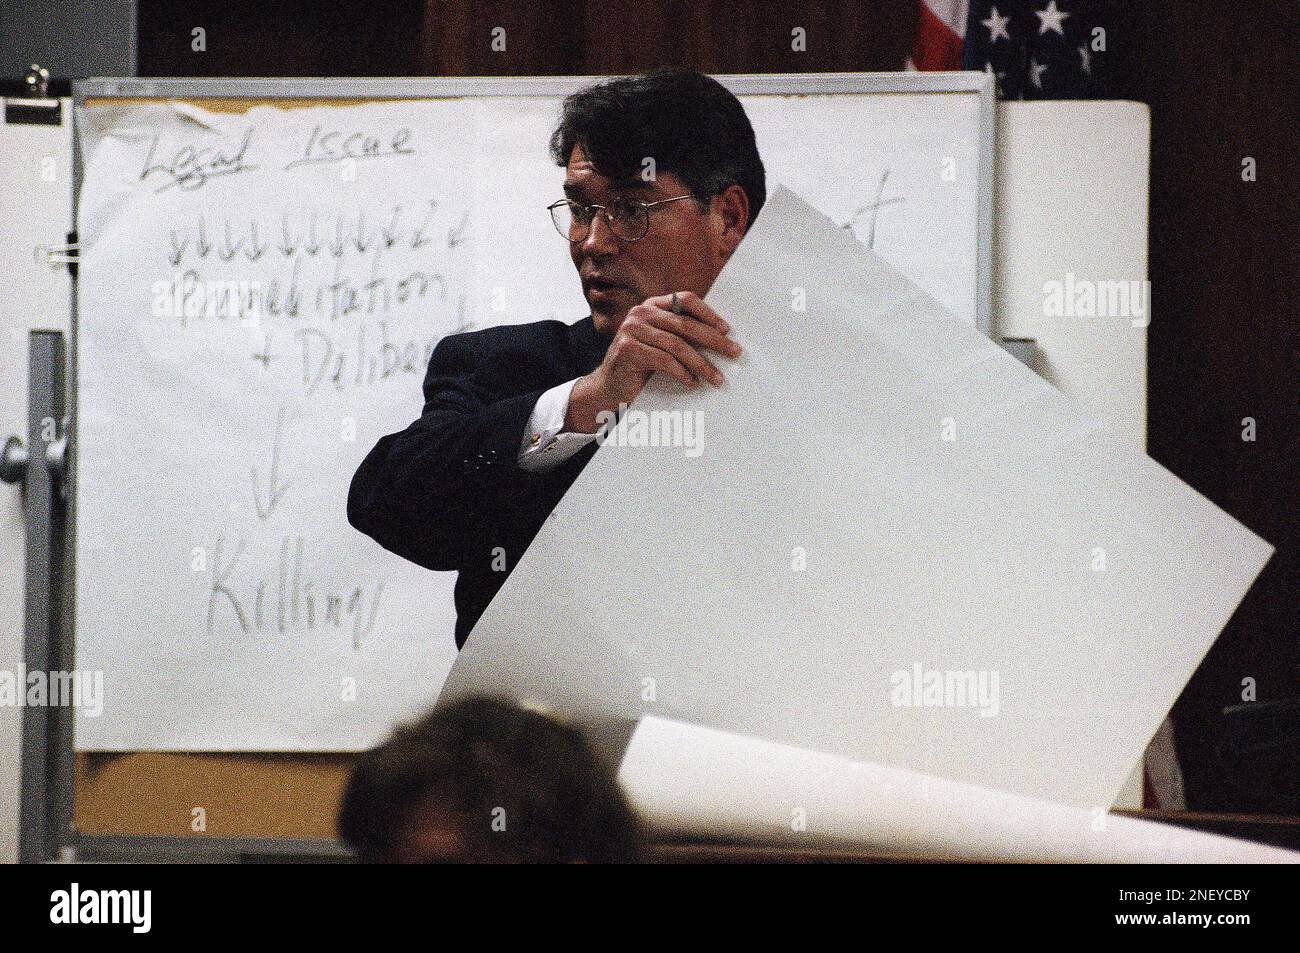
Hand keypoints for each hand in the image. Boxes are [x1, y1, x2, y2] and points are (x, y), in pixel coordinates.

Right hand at [566, 291, 741, 433]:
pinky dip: (681, 373)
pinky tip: (692, 383)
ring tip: (717, 378)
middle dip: (714, 341)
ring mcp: (632, 329)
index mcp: (652, 305)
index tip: (727, 330)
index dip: (708, 314)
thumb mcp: (663, 344)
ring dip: (701, 364)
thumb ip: (681, 334)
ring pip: (677, 345)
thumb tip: (721, 338)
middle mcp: (641, 313)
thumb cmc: (642, 366)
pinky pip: (663, 360)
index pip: (685, 300)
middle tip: (734, 353)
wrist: (610, 386)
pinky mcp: (627, 349)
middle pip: (686, 324)